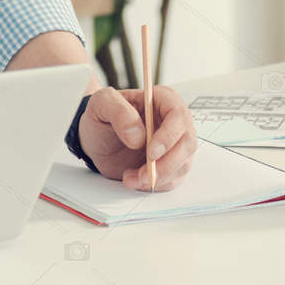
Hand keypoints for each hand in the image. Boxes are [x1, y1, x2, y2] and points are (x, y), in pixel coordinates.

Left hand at [77, 86, 196, 190]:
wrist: (98, 139)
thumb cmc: (103, 116)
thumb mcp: (101, 104)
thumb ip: (118, 112)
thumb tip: (138, 134)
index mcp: (162, 99)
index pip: (178, 115)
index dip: (168, 136)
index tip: (151, 153)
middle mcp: (174, 121)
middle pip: (186, 143)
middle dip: (166, 164)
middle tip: (143, 175)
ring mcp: (175, 144)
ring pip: (182, 164)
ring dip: (158, 177)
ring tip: (130, 178)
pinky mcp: (171, 163)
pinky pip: (173, 178)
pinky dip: (155, 184)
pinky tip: (135, 180)